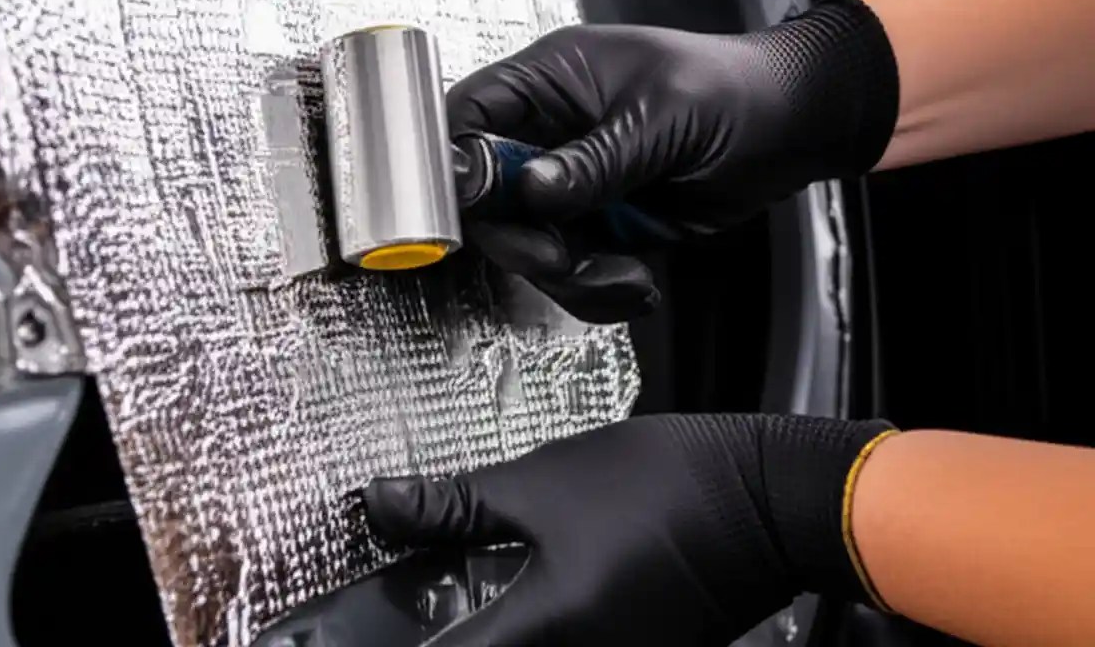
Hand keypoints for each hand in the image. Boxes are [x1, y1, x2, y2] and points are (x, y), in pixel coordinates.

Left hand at [362, 413, 896, 645]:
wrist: (770, 497)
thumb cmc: (667, 487)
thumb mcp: (542, 483)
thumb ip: (454, 504)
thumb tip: (380, 505)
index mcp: (542, 636)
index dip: (380, 644)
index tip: (343, 630)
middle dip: (444, 626)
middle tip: (418, 585)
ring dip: (483, 625)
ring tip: (461, 582)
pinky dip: (524, 629)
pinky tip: (513, 585)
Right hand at [450, 0, 898, 323]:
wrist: (791, 131)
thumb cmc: (735, 91)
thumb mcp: (660, 120)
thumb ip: (593, 160)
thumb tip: (533, 189)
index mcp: (552, 81)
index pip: (470, 117)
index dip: (457, 164)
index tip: (479, 208)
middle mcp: (552, 134)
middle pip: (490, 197)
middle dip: (523, 238)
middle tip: (558, 255)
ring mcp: (574, 184)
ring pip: (529, 244)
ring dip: (569, 274)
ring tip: (624, 273)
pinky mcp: (599, 226)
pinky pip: (571, 271)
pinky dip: (598, 291)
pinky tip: (637, 282)